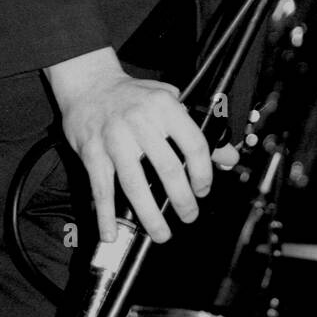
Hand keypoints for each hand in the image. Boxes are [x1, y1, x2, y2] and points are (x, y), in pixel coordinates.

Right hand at [53, 48, 237, 243]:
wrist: (89, 83)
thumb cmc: (133, 95)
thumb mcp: (169, 101)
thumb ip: (196, 130)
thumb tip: (228, 157)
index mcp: (164, 107)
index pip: (193, 143)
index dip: (202, 172)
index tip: (203, 189)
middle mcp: (140, 121)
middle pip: (167, 168)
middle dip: (182, 200)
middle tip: (188, 215)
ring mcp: (114, 138)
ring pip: (135, 184)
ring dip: (150, 214)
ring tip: (161, 233)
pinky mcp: (92, 152)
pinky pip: (101, 188)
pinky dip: (106, 214)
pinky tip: (111, 232)